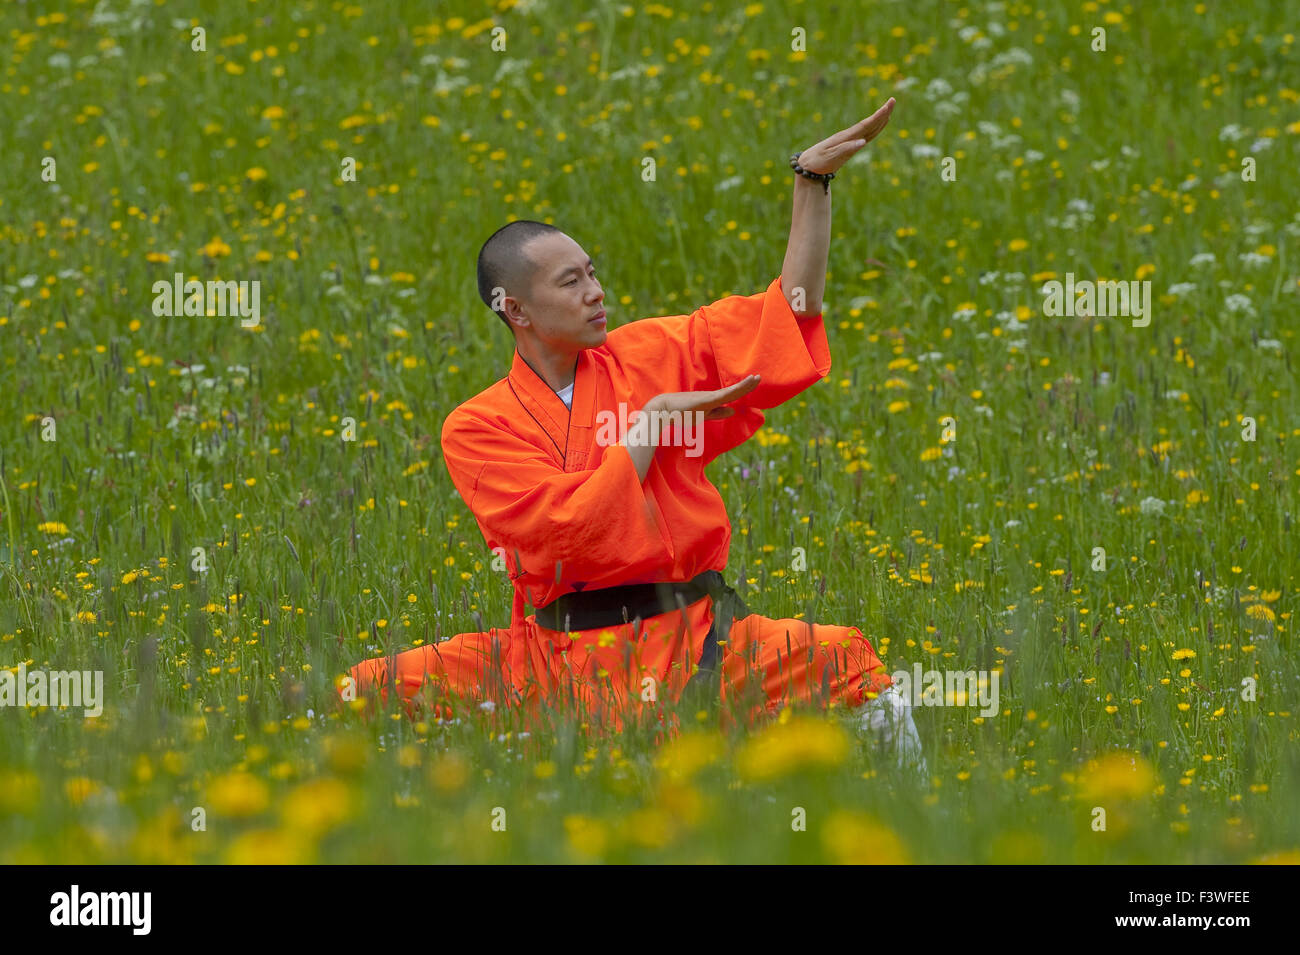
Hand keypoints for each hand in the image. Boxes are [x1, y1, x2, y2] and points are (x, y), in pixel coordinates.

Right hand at [646, 374, 761, 420]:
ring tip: (755, 378)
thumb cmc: (679, 413)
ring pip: (731, 391)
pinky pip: (723, 396)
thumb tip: (733, 409)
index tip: (754, 382)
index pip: (732, 394)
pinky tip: (742, 387)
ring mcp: (708, 398)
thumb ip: (718, 413)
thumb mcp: (703, 415)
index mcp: (712, 400)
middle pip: (733, 390)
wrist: (663, 410)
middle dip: (747, 385)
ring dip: (744, 385)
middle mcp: (712, 396)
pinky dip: (735, 390)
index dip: (744, 388)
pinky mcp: (705, 400)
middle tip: (759, 377)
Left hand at [793, 98, 895, 174]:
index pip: (866, 124)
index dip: (878, 116)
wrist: (806, 165)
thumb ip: (846, 149)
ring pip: (868, 128)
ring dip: (879, 120)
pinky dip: (872, 129)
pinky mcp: (847, 145)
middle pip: (869, 123)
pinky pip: (863, 135)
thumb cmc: (818, 162)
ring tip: (889, 110)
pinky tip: (875, 126)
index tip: (888, 105)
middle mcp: (848, 136)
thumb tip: (863, 142)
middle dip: (882, 113)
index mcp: (846, 137)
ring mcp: (848, 140)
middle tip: (893, 101)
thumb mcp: (831, 157)